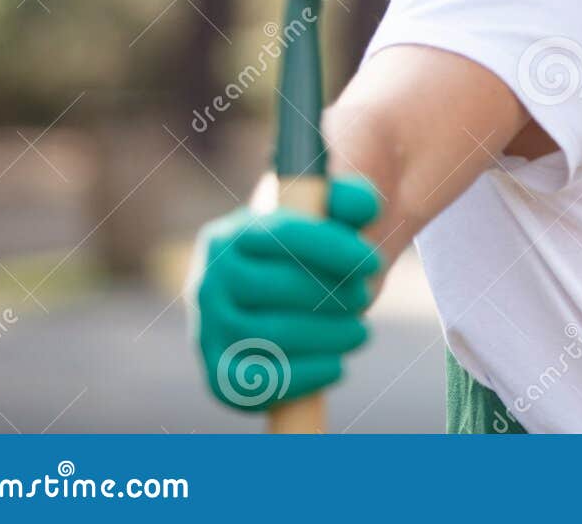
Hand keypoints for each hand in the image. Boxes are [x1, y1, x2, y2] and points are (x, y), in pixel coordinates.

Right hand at [189, 176, 381, 411]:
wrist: (281, 291)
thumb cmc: (313, 249)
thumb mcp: (330, 213)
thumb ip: (352, 198)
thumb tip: (365, 207)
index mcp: (232, 234)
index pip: (283, 235)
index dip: (332, 248)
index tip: (373, 261)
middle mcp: (209, 280)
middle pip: (278, 287)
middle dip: (333, 294)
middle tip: (363, 297)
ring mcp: (208, 330)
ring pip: (271, 336)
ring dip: (328, 336)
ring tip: (359, 332)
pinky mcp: (217, 375)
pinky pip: (256, 385)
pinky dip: (303, 378)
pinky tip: (336, 366)